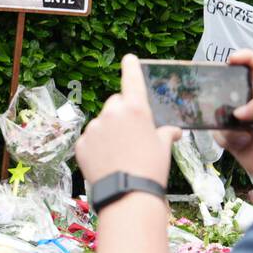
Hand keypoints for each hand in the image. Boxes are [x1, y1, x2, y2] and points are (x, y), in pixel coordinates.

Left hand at [75, 54, 181, 185]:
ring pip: (102, 123)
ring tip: (120, 154)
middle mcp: (112, 113)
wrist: (128, 194)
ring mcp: (93, 128)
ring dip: (109, 131)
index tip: (128, 58)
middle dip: (122, 113)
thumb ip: (165, 133)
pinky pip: (90, 140)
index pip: (132, 80)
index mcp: (135, 109)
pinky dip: (97, 146)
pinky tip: (108, 161)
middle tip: (132, 134)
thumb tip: (172, 131)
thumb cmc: (151, 169)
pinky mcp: (81, 144)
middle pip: (116, 103)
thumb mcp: (163, 147)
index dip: (131, 68)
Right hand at [212, 49, 252, 189]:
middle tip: (217, 96)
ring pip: (220, 111)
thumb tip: (237, 111)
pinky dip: (226, 138)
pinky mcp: (233, 137)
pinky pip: (218, 132)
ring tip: (240, 134)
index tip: (231, 60)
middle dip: (222, 90)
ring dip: (224, 122)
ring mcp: (242, 121)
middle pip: (232, 86)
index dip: (246, 58)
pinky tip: (240, 145)